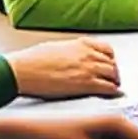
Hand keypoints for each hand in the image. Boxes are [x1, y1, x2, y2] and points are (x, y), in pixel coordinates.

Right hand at [5, 38, 120, 98]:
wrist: (22, 71)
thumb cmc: (31, 61)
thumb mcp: (54, 48)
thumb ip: (70, 51)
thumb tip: (73, 57)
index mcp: (80, 44)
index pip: (106, 48)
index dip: (110, 58)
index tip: (110, 63)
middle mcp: (87, 54)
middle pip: (112, 63)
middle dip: (114, 72)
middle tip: (113, 78)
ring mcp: (88, 69)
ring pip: (113, 74)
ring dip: (115, 81)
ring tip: (113, 87)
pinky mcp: (85, 84)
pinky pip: (108, 88)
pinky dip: (113, 92)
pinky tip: (112, 95)